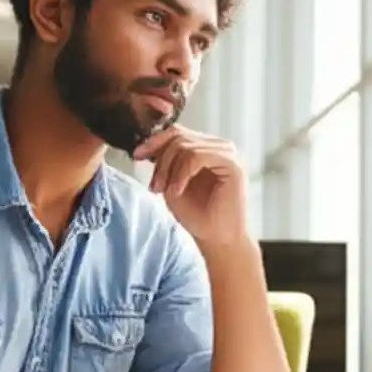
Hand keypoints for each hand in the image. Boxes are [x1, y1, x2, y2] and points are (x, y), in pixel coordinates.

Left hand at [133, 126, 248, 247]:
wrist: (216, 239)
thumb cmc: (197, 215)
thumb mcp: (171, 182)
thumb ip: (164, 161)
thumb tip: (146, 142)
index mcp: (207, 148)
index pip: (177, 132)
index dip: (154, 142)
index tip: (137, 157)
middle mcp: (220, 147)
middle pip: (179, 136)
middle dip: (160, 160)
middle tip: (154, 186)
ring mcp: (229, 154)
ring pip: (186, 145)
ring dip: (169, 169)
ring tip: (164, 191)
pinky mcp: (234, 165)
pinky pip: (198, 156)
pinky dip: (182, 173)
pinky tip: (176, 191)